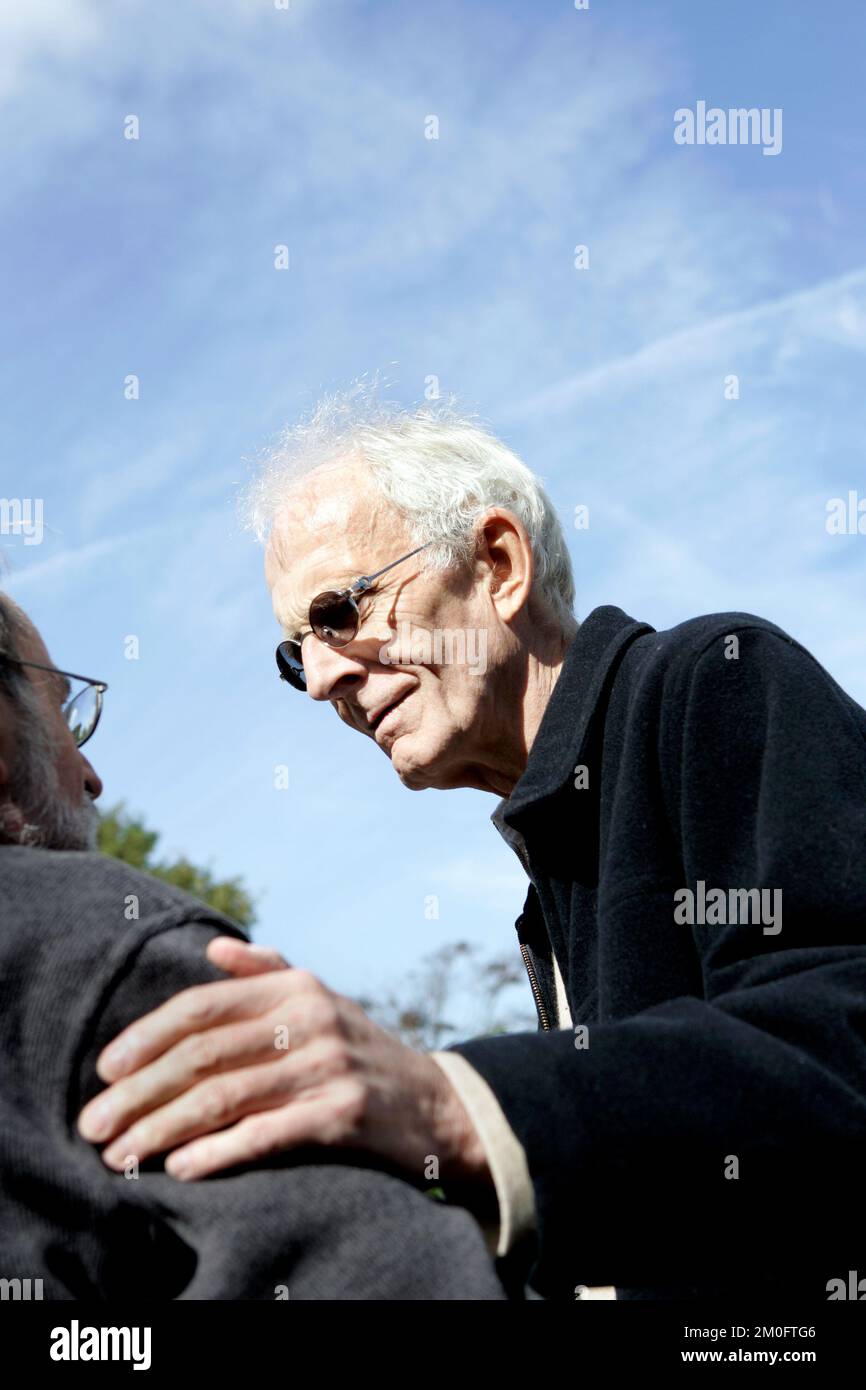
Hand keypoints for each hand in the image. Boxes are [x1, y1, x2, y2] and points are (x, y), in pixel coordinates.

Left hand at [77, 938, 491, 1192]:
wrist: (434, 1104)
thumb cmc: (358, 1052)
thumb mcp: (320, 1000)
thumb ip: (267, 971)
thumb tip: (213, 948)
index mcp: (295, 987)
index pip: (203, 1006)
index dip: (147, 1036)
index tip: (104, 1070)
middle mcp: (310, 1019)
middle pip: (203, 1055)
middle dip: (140, 1092)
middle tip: (94, 1124)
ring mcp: (327, 1067)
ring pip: (224, 1097)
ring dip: (163, 1129)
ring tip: (121, 1156)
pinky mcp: (342, 1115)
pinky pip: (264, 1134)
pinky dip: (217, 1152)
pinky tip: (182, 1167)